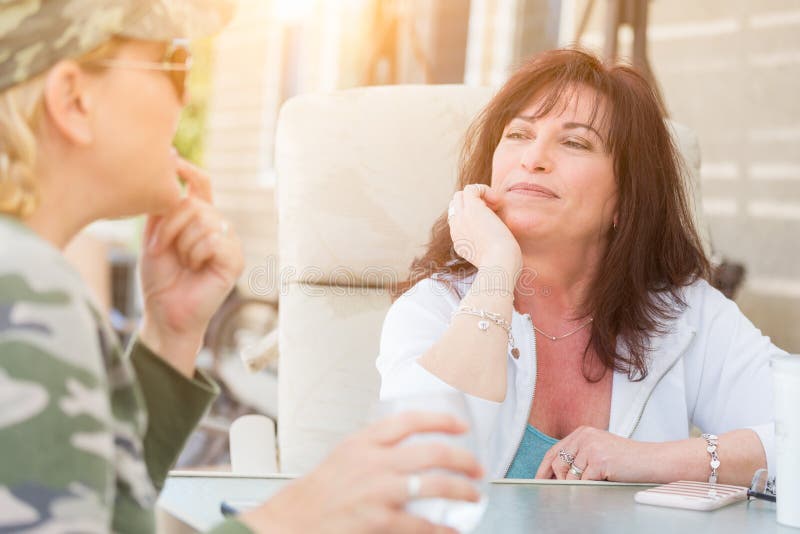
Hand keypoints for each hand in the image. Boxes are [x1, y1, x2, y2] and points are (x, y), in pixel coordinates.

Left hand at [138, 158, 243, 375]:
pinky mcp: (235, 260)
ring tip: (181, 263)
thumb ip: (163, 205)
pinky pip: (212, 240)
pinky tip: (196, 269)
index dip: (190, 171)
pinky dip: (196, 255)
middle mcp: (219, 227)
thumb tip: (170, 164)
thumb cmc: (160, 278)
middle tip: (160, 248)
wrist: (164, 312)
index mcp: (201, 219)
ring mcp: (230, 243)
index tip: (174, 160)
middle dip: (170, 226)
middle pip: (195, 204)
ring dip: (181, 244)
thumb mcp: (155, 234)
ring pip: (203, 221)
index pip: (202, 185)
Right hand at [241, 412, 483, 533]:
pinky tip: (452, 528)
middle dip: (463, 459)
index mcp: (364, 441)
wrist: (293, 520)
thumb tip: (414, 448)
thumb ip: (377, 447)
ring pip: (434, 485)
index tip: (461, 426)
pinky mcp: (379, 520)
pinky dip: (442, 527)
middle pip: (432, 451)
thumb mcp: (346, 454)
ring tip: (472, 495)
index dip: (441, 420)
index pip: (410, 420)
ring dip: (461, 491)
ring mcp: (378, 491)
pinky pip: (421, 523)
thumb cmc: (320, 491)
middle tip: (477, 467)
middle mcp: (373, 461)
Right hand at [448, 184, 520, 274]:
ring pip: (461, 195)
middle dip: (474, 203)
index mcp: (459, 241)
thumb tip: (494, 237)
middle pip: (456, 205)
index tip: (492, 223)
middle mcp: (456, 229)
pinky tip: (497, 201)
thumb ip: (489, 246)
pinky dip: (484, 189)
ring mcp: (461, 218)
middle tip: (493, 212)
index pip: (459, 219)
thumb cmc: (502, 266)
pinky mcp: (472, 209)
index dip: (474, 215)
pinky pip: (471, 188)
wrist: (499, 266)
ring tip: (495, 206)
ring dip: (479, 196)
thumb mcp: (492, 257)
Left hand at [535, 426, 653, 481]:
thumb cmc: (627, 459)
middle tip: (565, 490)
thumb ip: (579, 456)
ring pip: (570, 476)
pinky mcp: (599, 460)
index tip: (538, 480)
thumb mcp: (599, 450)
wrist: (652, 460)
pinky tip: (602, 482)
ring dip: (579, 485)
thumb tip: (557, 474)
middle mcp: (584, 436)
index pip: (554, 451)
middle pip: (558, 464)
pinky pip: (584, 482)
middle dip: (560, 480)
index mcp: (582, 432)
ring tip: (595, 482)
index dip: (544, 468)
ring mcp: (591, 447)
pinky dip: (590, 487)